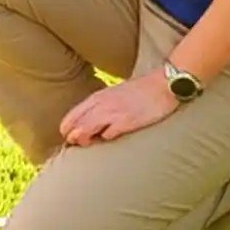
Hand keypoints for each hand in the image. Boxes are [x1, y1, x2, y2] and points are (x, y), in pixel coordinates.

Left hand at [59, 73, 179, 146]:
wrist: (162, 85)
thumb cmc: (139, 91)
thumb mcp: (114, 94)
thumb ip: (101, 105)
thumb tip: (90, 121)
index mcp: (98, 97)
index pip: (72, 116)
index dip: (67, 129)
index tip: (69, 138)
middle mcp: (102, 104)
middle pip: (75, 125)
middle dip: (72, 138)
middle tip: (77, 144)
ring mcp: (114, 113)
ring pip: (86, 130)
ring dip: (85, 140)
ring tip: (89, 144)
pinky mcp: (127, 121)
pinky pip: (108, 134)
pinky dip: (106, 139)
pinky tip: (110, 138)